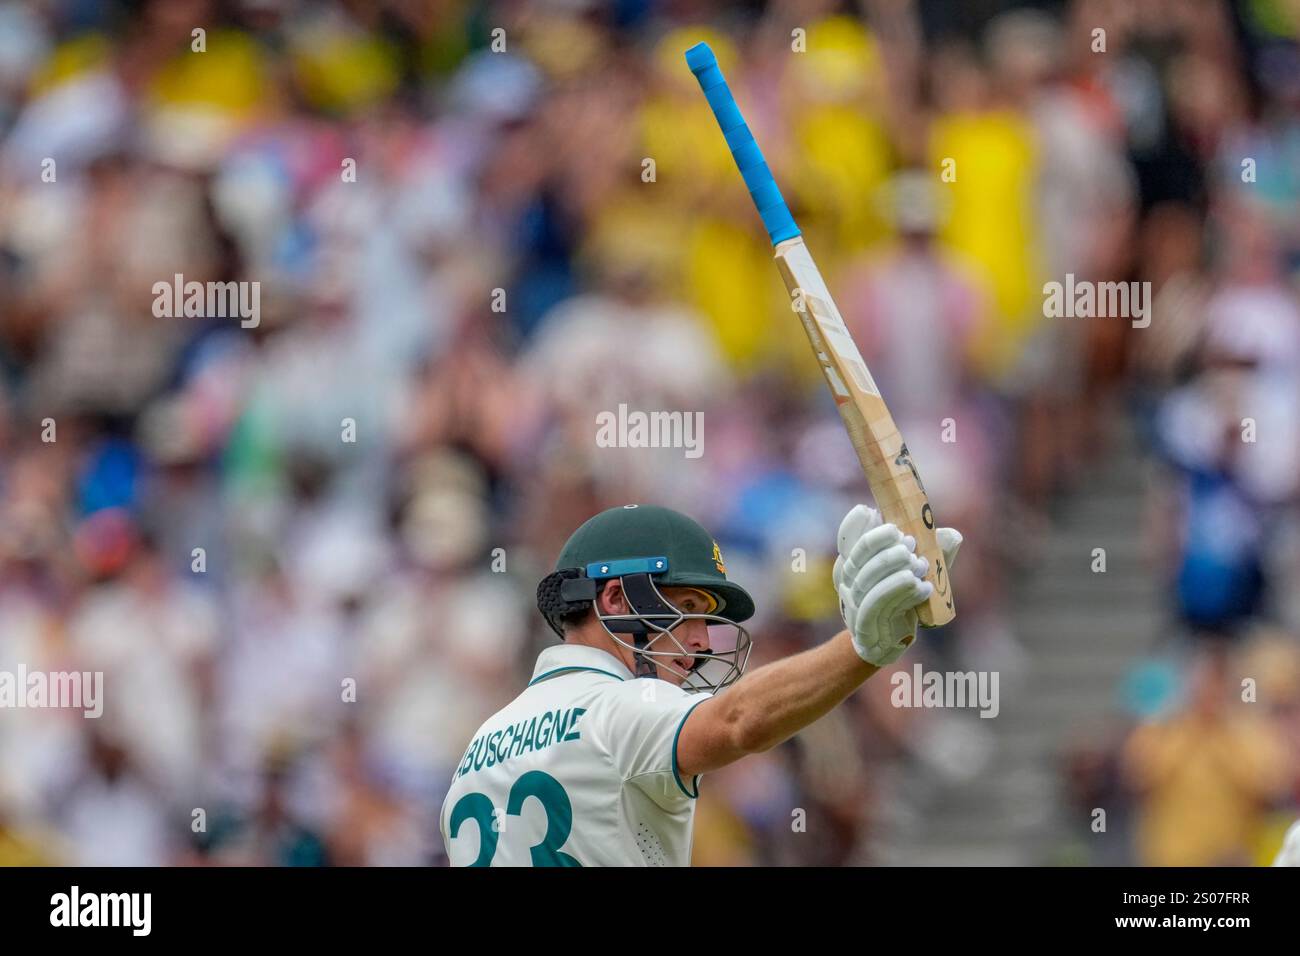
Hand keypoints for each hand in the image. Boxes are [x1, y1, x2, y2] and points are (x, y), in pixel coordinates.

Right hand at [832, 504, 961, 666]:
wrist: (888, 642)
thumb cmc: (904, 599)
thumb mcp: (918, 571)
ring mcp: (853, 606)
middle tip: (910, 543)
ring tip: (921, 565)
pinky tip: (923, 588)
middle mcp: (848, 582)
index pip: (846, 539)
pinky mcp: (864, 628)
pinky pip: (876, 607)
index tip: (876, 512)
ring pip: (866, 584)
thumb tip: (951, 536)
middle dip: (884, 548)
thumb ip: (932, 552)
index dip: (856, 524)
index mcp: (855, 562)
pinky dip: (899, 593)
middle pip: (856, 560)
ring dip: (895, 571)